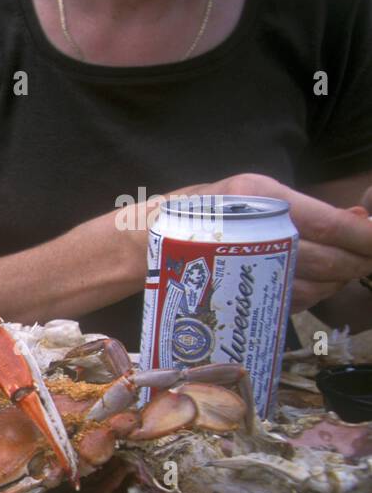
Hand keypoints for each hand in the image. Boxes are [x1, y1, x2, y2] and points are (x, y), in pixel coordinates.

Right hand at [207, 173, 371, 311]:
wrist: (142, 243)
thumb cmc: (200, 212)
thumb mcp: (246, 192)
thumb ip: (299, 207)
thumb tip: (356, 221)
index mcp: (256, 197)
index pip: (326, 223)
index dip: (362, 236)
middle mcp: (249, 232)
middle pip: (323, 259)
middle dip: (355, 262)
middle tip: (370, 259)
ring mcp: (241, 268)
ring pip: (310, 284)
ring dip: (335, 281)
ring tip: (347, 270)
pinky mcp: (235, 294)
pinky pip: (288, 299)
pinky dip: (312, 293)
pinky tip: (318, 283)